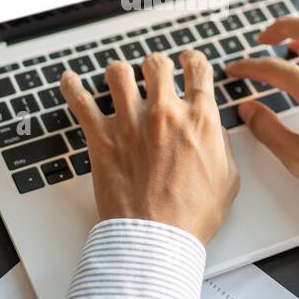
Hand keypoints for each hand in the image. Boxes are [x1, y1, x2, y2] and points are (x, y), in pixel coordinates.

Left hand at [60, 50, 239, 244]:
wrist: (157, 237)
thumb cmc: (192, 216)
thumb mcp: (228, 179)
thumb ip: (220, 145)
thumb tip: (213, 130)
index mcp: (200, 120)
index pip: (199, 72)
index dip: (194, 61)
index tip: (189, 61)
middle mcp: (165, 112)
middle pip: (157, 65)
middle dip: (156, 64)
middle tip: (153, 70)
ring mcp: (130, 122)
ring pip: (119, 73)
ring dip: (119, 72)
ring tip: (118, 75)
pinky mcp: (102, 137)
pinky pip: (80, 101)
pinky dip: (72, 86)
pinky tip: (69, 79)